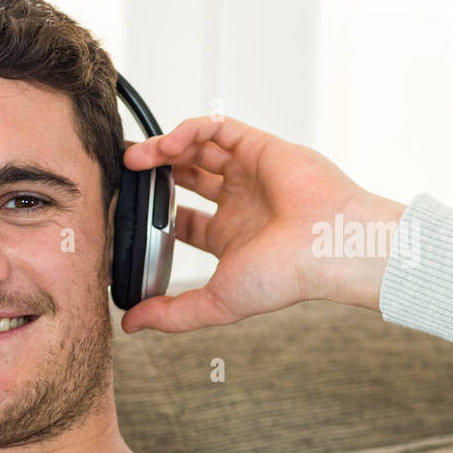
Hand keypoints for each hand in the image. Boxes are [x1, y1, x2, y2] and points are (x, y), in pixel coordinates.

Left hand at [119, 116, 407, 332]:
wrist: (330, 245)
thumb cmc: (286, 276)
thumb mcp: (215, 303)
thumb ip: (171, 314)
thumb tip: (130, 325)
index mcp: (231, 237)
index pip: (182, 221)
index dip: (153, 216)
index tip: (124, 214)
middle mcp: (241, 203)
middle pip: (187, 178)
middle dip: (153, 174)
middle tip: (122, 174)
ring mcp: (251, 174)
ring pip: (199, 150)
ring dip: (164, 150)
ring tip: (135, 158)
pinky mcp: (260, 147)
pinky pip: (218, 128)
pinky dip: (190, 131)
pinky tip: (168, 145)